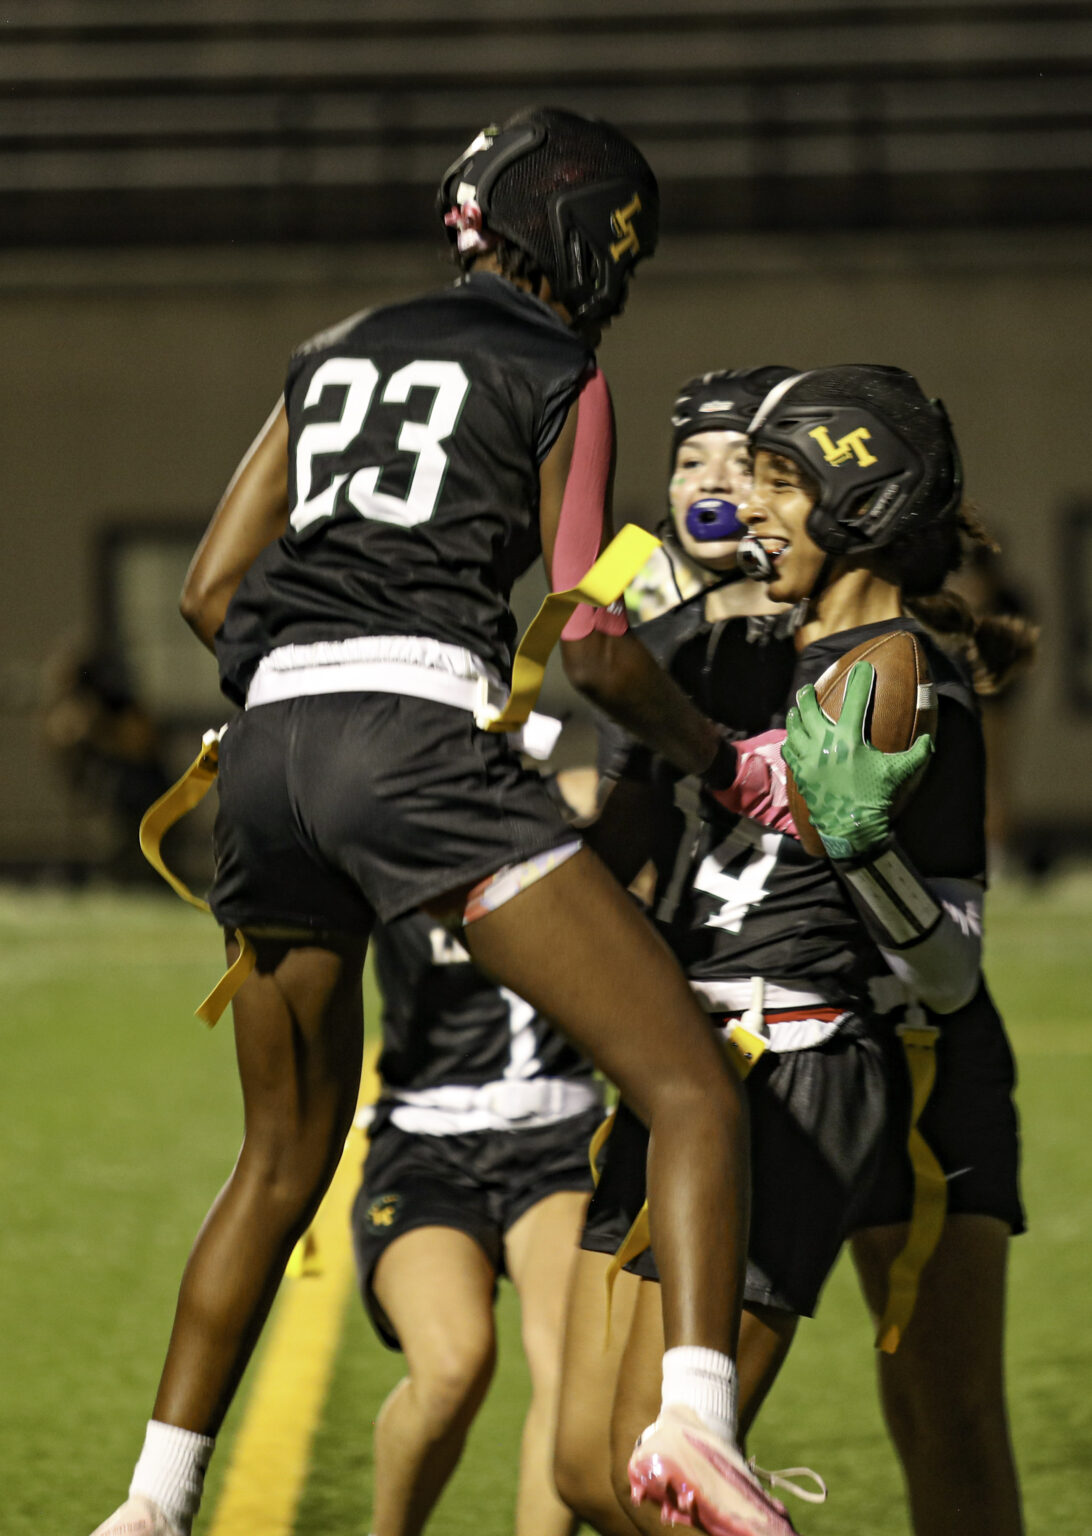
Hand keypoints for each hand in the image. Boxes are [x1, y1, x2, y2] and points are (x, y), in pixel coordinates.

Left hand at [782, 661, 932, 857]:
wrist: (851, 828)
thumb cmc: (875, 798)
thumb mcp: (899, 773)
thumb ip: (916, 754)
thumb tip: (930, 741)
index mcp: (849, 740)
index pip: (855, 702)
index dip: (861, 682)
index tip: (863, 668)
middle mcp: (824, 744)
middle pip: (809, 711)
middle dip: (807, 696)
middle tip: (807, 689)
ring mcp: (808, 759)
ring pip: (794, 729)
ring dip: (795, 717)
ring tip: (796, 710)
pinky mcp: (801, 774)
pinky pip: (790, 752)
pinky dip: (791, 742)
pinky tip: (793, 740)